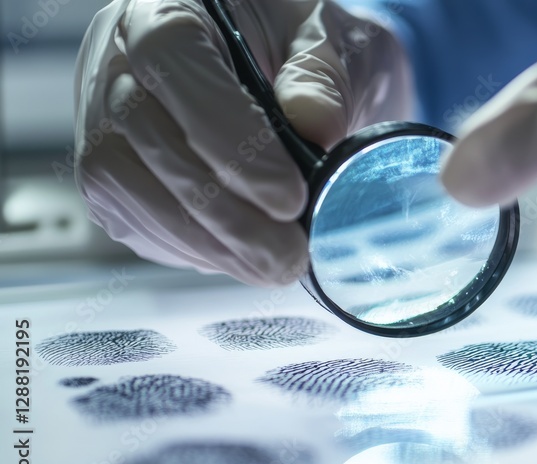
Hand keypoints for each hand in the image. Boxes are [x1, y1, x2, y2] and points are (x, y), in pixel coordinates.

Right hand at [73, 0, 412, 285]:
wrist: (291, 69)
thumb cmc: (306, 46)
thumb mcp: (334, 41)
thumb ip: (326, 75)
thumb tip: (314, 124)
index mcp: (170, 6)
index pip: (174, 59)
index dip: (226, 135)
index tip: (288, 197)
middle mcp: (120, 57)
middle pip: (144, 133)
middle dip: (223, 210)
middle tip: (288, 254)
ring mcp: (105, 116)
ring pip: (125, 183)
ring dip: (204, 240)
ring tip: (272, 266)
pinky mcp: (113, 174)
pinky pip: (130, 217)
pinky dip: (188, 249)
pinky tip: (240, 259)